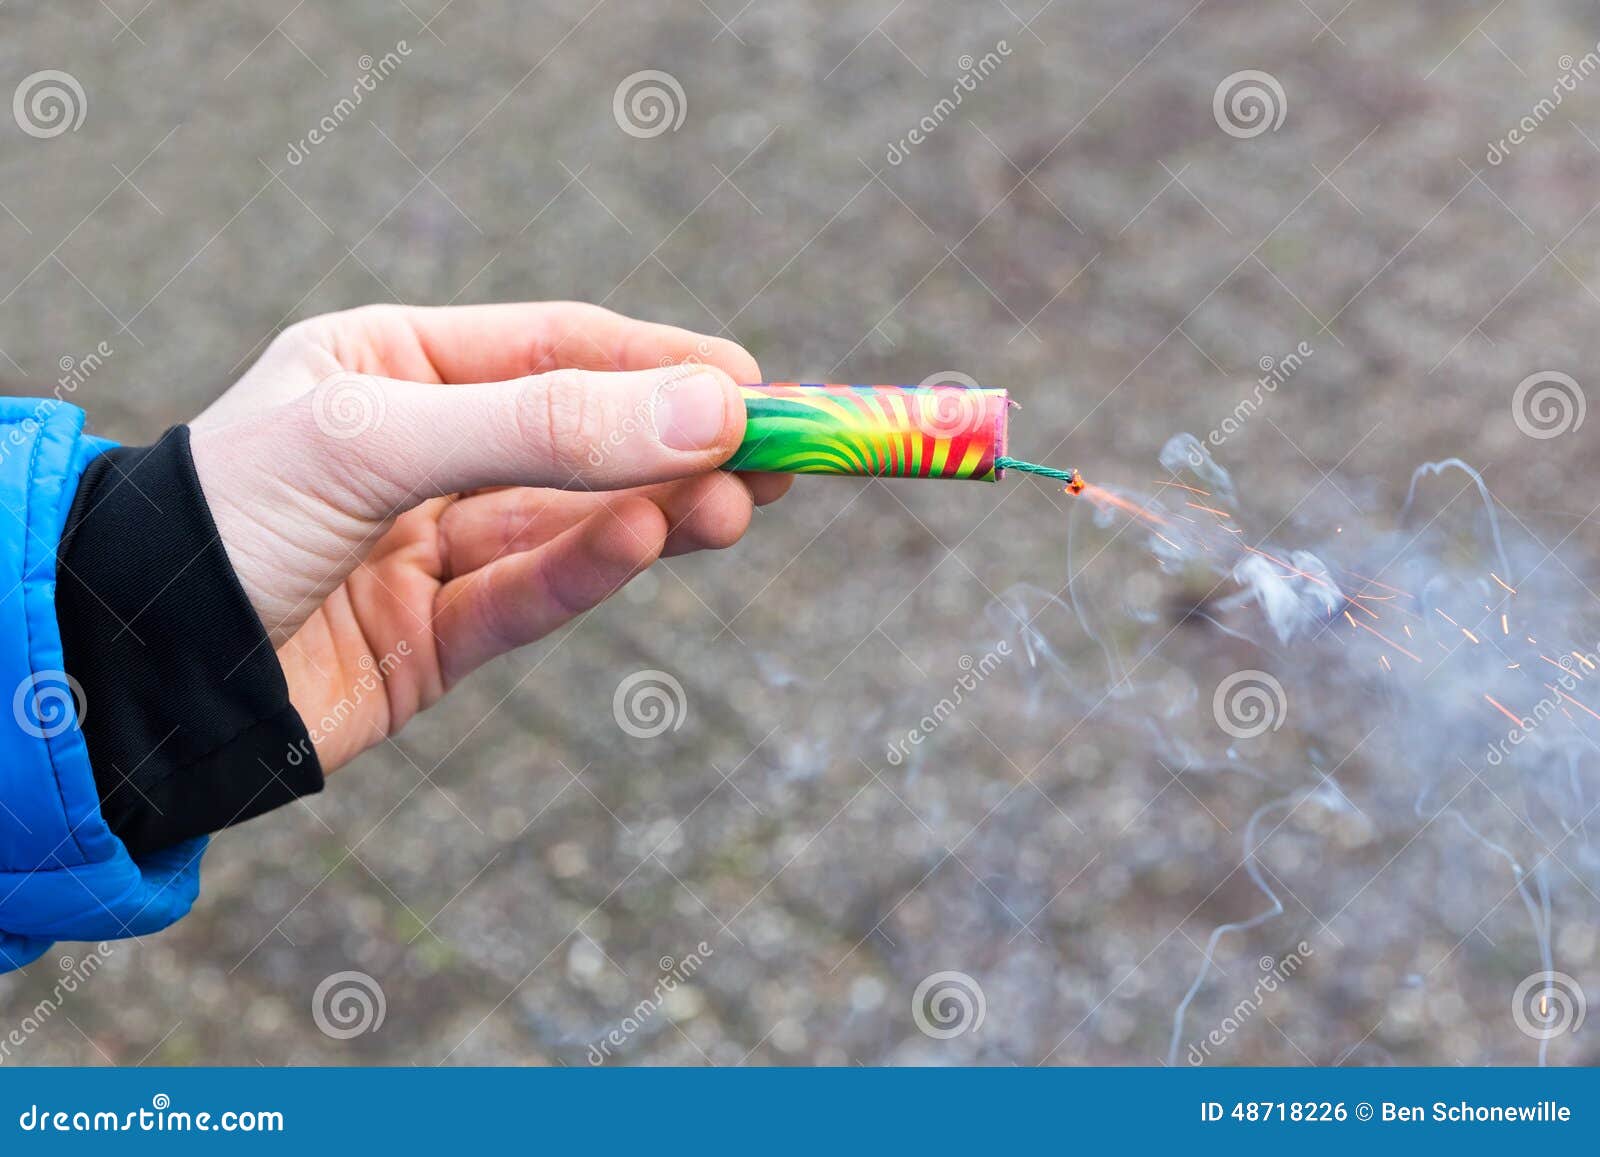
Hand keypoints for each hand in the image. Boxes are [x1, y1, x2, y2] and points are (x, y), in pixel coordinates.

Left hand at [188, 302, 789, 772]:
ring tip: (737, 507)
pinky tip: (646, 543)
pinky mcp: (434, 641)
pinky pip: (530, 596)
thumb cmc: (229, 515)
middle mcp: (421, 450)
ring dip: (656, 512)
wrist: (131, 676)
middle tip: (778, 457)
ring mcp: (429, 549)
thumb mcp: (381, 439)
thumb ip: (544, 424)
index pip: (556, 348)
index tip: (753, 385)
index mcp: (394, 365)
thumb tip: (710, 408)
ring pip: (570, 523)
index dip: (659, 363)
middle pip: (582, 439)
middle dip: (677, 446)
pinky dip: (591, 571)